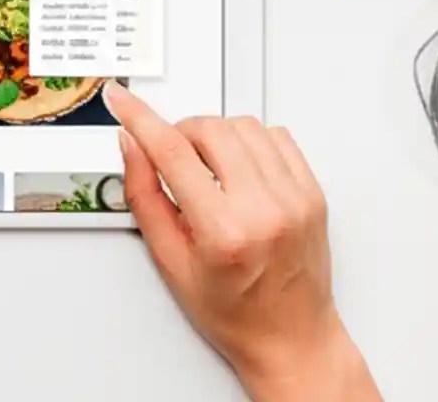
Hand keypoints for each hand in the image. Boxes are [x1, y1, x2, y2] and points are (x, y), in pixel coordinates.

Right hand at [105, 82, 379, 401]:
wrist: (291, 337)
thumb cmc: (234, 312)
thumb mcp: (170, 261)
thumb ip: (145, 197)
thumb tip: (132, 148)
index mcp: (224, 232)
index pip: (173, 153)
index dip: (141, 118)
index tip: (123, 100)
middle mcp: (265, 209)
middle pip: (211, 129)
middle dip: (181, 132)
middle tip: (170, 155)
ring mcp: (295, 198)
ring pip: (245, 125)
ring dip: (216, 133)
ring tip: (207, 166)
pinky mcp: (313, 193)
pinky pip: (278, 137)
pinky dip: (251, 140)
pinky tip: (239, 166)